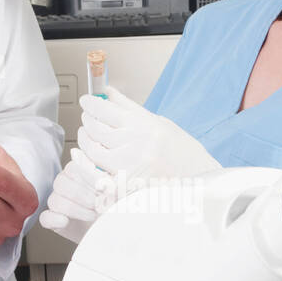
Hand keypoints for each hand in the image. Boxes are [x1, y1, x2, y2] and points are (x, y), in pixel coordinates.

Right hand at [39, 147, 116, 244]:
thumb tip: (110, 181)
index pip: (73, 168)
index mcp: (76, 172)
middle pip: (62, 183)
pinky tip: (66, 221)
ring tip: (93, 214)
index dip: (88, 178)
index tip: (103, 189)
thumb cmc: (113, 205)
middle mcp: (63, 184)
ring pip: (55, 201)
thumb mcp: (116, 191)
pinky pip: (45, 217)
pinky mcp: (52, 220)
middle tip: (100, 205)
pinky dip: (55, 219)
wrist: (109, 228)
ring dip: (76, 210)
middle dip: (84, 196)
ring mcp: (56, 202)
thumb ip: (113, 183)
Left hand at [76, 86, 218, 184]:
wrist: (201, 183)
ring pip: (92, 150)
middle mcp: (136, 144)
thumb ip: (130, 109)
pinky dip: (83, 166)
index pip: (105, 108)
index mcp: (144, 125)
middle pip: (95, 127)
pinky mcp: (125, 187)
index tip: (86, 101)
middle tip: (87, 117)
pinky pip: (94, 175)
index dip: (90, 104)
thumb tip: (108, 93)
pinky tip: (80, 158)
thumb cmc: (184, 153)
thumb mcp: (161, 123)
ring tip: (86, 136)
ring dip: (84, 141)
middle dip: (87, 120)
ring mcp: (129, 166)